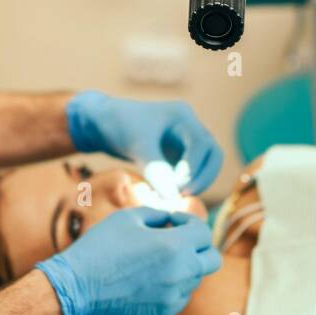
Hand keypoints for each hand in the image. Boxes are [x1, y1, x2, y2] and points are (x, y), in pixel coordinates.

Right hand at [35, 207, 221, 314]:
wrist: (78, 286)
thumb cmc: (101, 247)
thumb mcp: (129, 217)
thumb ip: (158, 215)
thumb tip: (171, 220)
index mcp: (174, 246)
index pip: (203, 231)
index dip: (187, 220)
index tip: (171, 220)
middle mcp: (180, 273)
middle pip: (213, 258)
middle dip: (199, 245)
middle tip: (178, 239)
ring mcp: (174, 296)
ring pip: (196, 277)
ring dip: (185, 264)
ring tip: (157, 258)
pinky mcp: (164, 312)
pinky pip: (182, 295)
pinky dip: (175, 284)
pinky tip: (151, 276)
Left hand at [66, 91, 223, 194]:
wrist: (102, 124)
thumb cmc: (118, 126)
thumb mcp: (137, 146)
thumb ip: (156, 170)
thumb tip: (173, 198)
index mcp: (182, 116)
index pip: (202, 145)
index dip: (194, 168)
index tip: (177, 188)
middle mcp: (189, 127)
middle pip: (213, 154)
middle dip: (203, 177)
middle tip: (182, 196)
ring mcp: (185, 141)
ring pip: (206, 165)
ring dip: (196, 182)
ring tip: (172, 197)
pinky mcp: (178, 155)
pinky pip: (192, 172)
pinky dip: (185, 184)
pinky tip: (167, 195)